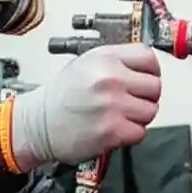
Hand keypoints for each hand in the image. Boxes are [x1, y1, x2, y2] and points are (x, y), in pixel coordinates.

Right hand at [12, 43, 161, 169]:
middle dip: (145, 96)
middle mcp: (109, 79)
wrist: (36, 124)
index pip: (149, 58)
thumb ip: (118, 62)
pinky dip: (130, 134)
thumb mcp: (87, 64)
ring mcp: (112, 105)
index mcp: (105, 58)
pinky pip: (140, 132)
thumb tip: (148, 67)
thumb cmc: (62, 96)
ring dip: (138, 117)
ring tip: (118, 116)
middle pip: (155, 86)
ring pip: (150, 111)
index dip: (150, 71)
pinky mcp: (112, 131)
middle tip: (128, 101)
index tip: (144, 79)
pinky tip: (113, 129)